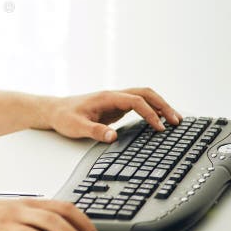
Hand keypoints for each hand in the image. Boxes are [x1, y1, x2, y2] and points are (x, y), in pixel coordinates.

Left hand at [47, 88, 182, 142]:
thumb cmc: (64, 117)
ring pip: (143, 97)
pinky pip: (139, 104)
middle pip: (145, 93)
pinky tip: (159, 121)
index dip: (149, 113)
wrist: (54, 111)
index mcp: (106, 98)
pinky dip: (152, 110)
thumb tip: (113, 137)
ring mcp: (115, 101)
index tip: (160, 128)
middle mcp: (113, 96)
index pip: (135, 101)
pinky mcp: (115, 107)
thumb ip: (95, 131)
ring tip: (175, 120)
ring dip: (160, 106)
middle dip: (163, 105)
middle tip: (177, 121)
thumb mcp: (77, 127)